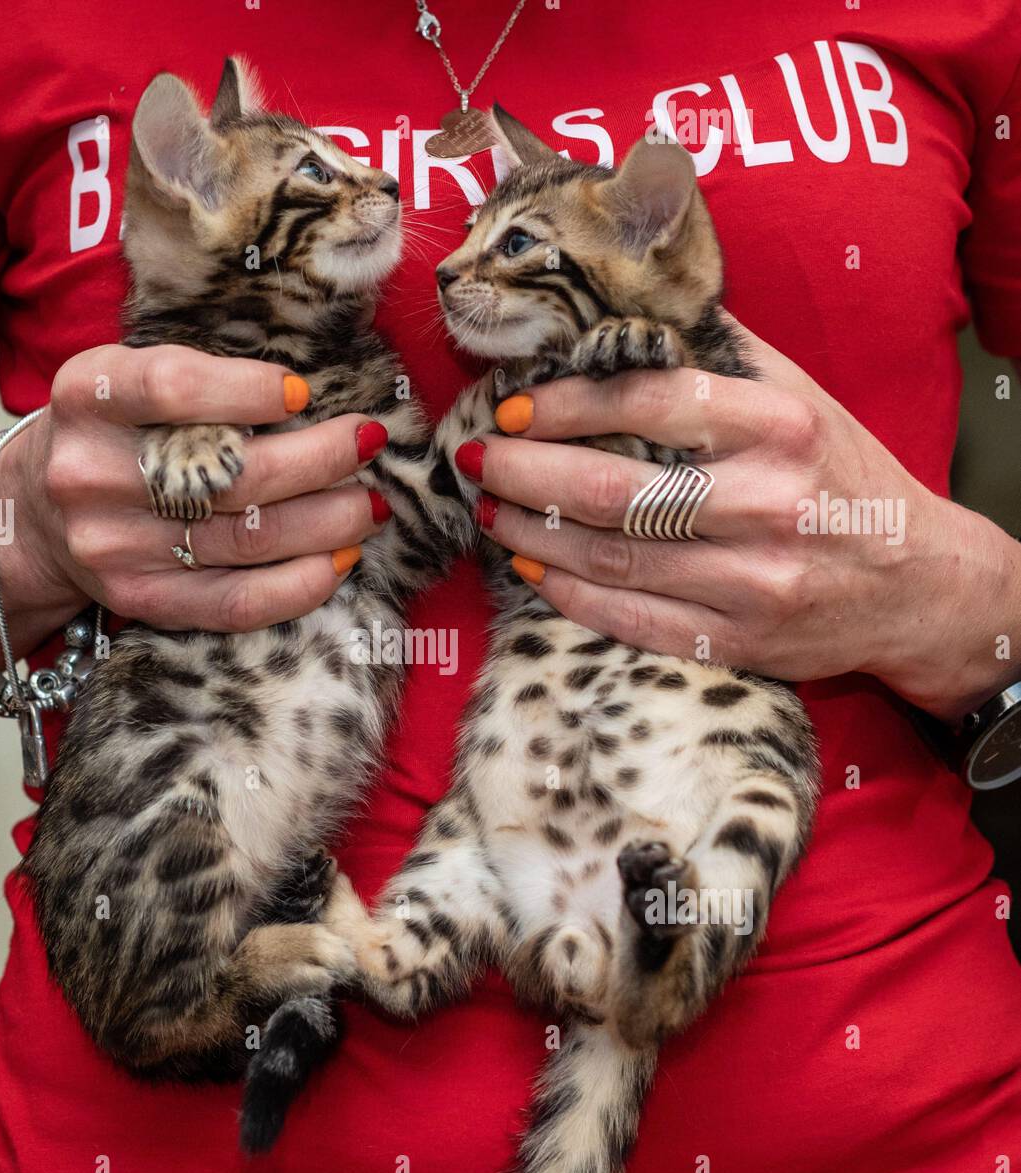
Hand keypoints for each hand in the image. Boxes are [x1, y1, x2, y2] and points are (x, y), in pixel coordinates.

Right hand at [0, 344, 389, 631]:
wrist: (33, 513)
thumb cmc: (110, 430)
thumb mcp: (129, 378)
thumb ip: (200, 381)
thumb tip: (310, 401)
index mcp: (87, 395)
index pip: (173, 387)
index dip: (248, 391)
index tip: (303, 392)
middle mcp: (92, 473)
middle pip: (230, 472)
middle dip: (321, 459)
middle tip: (369, 442)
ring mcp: (114, 545)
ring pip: (246, 538)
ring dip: (328, 522)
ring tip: (370, 504)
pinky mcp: (139, 599)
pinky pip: (235, 602)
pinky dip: (299, 585)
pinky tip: (339, 561)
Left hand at [460, 319, 1020, 721]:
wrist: (916, 582)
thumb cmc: (842, 477)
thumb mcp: (802, 398)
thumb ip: (720, 356)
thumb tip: (624, 308)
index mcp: (782, 426)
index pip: (650, 402)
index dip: (567, 404)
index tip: (514, 405)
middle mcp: (768, 504)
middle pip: (615, 489)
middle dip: (525, 472)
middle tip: (477, 459)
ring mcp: (752, 582)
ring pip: (612, 557)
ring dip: (532, 534)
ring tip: (490, 511)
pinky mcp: (738, 643)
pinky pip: (632, 619)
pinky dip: (570, 594)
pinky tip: (531, 569)